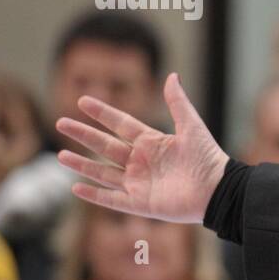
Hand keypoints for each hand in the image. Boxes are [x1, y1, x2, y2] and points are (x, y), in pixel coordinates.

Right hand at [55, 72, 228, 223]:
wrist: (218, 190)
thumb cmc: (208, 158)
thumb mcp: (191, 127)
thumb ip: (178, 103)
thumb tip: (172, 75)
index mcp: (152, 142)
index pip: (121, 125)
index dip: (102, 113)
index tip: (82, 101)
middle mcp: (142, 162)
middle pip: (105, 146)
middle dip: (83, 135)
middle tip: (60, 123)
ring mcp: (139, 183)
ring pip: (103, 172)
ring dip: (82, 164)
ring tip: (60, 155)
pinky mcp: (140, 203)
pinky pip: (112, 200)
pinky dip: (94, 195)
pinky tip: (75, 188)